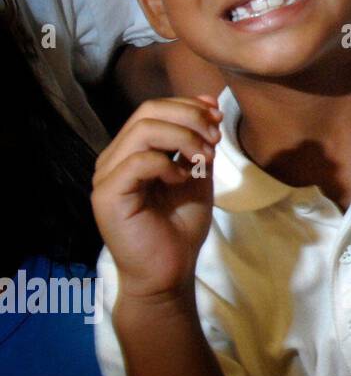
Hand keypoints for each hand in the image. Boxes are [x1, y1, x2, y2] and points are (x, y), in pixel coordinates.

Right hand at [91, 95, 220, 303]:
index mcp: (133, 151)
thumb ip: (199, 143)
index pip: (154, 109)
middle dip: (189, 117)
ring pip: (143, 130)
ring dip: (183, 138)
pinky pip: (137, 161)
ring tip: (204, 158)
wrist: (169, 271)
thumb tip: (208, 104)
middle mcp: (115, 158)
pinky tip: (182, 178)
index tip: (218, 116)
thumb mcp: (197, 175)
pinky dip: (167, 164)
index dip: (188, 105)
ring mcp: (107, 176)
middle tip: (216, 137)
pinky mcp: (107, 195)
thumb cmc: (180, 227)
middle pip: (147, 111)